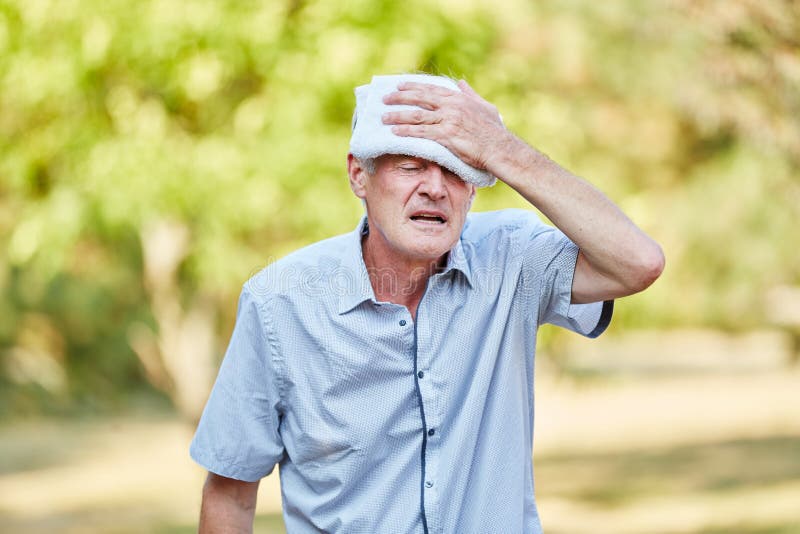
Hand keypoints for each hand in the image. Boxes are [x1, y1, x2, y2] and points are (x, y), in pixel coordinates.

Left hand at [381, 80, 510, 170]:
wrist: (500, 148)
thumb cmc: (495, 131)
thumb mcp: (485, 106)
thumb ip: (471, 94)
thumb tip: (461, 83)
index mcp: (459, 98)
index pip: (431, 89)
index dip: (413, 86)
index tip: (399, 85)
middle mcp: (451, 106)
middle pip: (419, 98)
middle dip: (399, 98)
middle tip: (385, 99)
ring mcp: (448, 120)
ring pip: (417, 115)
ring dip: (398, 116)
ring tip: (384, 118)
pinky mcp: (446, 136)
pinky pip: (421, 133)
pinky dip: (406, 132)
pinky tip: (395, 133)